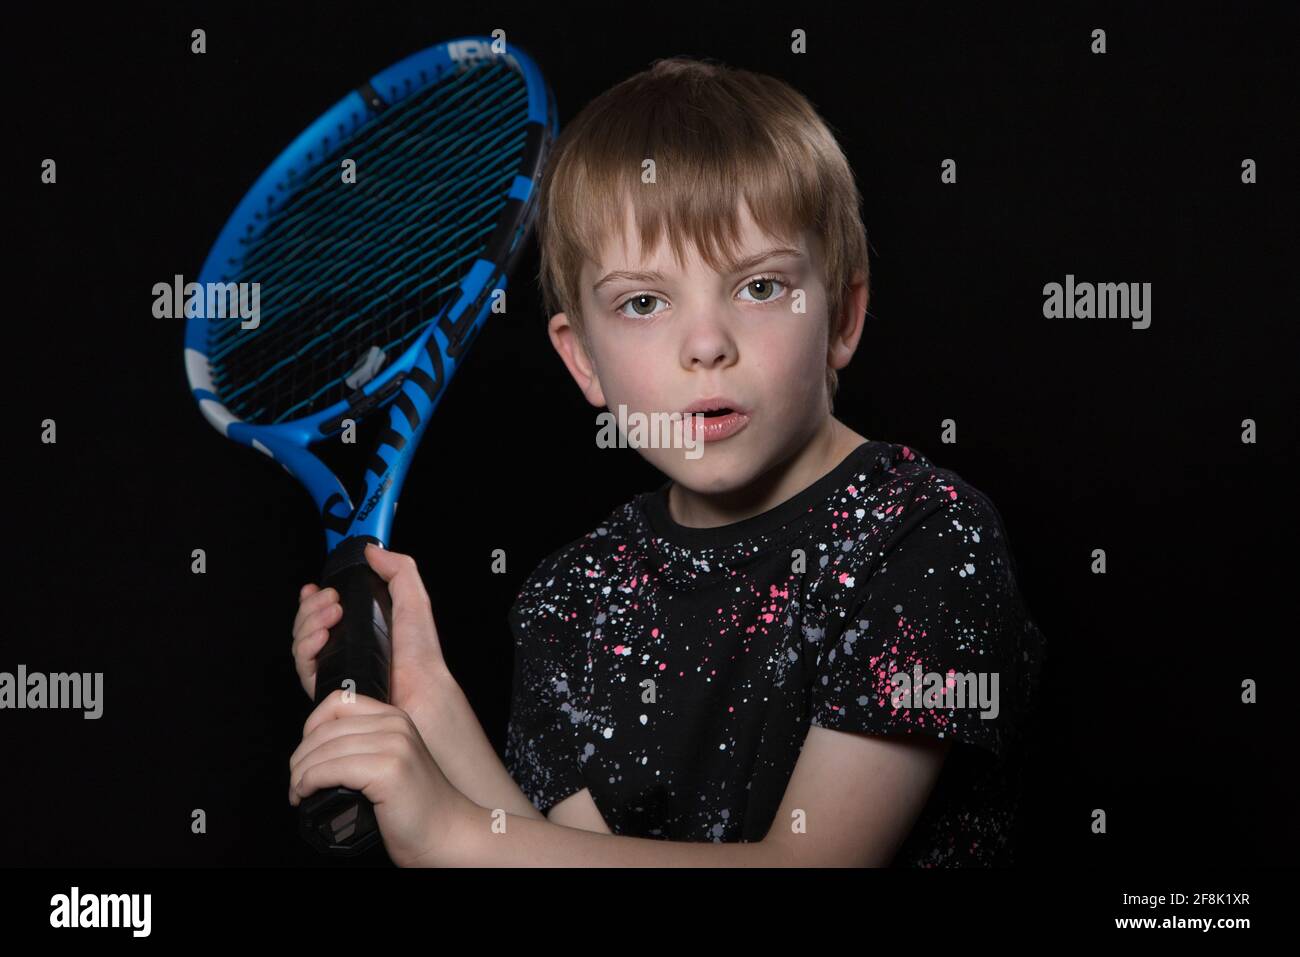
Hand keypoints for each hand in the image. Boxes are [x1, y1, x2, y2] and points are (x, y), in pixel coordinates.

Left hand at [288, 693, 475, 866]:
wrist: (447, 833)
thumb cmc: (417, 807)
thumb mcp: (392, 761)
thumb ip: (365, 746)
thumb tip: (317, 749)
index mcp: (396, 717)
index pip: (339, 701)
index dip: (311, 725)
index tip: (306, 754)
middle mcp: (395, 725)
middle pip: (326, 727)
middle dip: (301, 756)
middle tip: (296, 781)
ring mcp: (393, 745)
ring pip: (324, 749)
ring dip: (300, 773)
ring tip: (298, 792)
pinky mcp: (388, 770)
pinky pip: (331, 769)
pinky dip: (309, 782)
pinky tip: (306, 794)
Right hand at [291, 544, 451, 732]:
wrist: (418, 687)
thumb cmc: (419, 652)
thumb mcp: (412, 598)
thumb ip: (397, 568)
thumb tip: (372, 549)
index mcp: (359, 626)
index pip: (323, 608)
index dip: (313, 597)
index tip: (314, 586)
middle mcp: (343, 645)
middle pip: (307, 621)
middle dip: (312, 604)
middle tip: (332, 598)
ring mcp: (333, 665)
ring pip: (302, 639)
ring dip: (309, 620)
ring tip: (332, 612)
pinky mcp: (326, 685)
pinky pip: (303, 665)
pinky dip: (307, 646)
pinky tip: (322, 636)